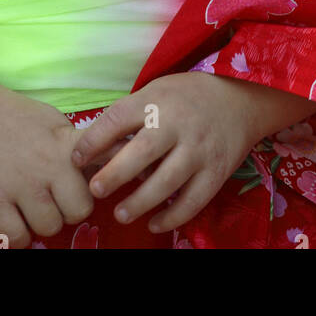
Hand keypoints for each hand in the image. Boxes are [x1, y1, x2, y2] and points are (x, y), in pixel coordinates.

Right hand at [0, 73, 96, 247]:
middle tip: (53, 199)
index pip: (106, 167)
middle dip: (68, 209)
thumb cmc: (18, 119)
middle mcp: (48, 164)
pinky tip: (13, 218)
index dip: (107, 181)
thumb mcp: (57, 123)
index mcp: (67, 144)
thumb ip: (80, 147)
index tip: (97, 184)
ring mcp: (21, 183)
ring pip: (49, 227)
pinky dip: (17, 235)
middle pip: (80, 211)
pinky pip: (17, 238)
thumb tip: (112, 163)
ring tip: (29, 204)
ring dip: (40, 222)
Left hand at [68, 72, 268, 233]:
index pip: (119, 118)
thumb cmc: (186, 96)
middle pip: (143, 152)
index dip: (94, 139)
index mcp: (156, 101)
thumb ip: (130, 114)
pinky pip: (193, 200)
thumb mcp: (156, 91)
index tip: (76, 158)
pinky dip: (173, 216)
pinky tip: (155, 224)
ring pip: (167, 181)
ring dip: (141, 201)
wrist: (239, 99)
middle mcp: (177, 124)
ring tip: (121, 214)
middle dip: (115, 173)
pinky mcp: (216, 172)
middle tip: (95, 189)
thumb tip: (93, 143)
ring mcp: (199, 149)